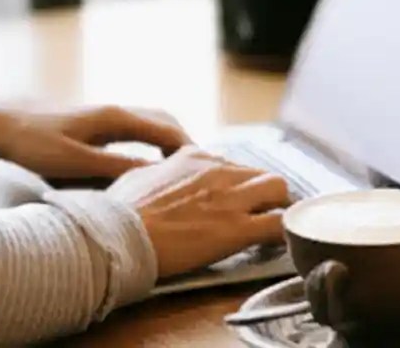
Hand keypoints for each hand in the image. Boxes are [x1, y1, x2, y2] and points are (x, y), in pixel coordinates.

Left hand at [0, 103, 189, 179]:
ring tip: (183, 168)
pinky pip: (139, 129)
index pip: (169, 133)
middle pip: (167, 123)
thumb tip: (152, 176)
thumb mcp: (73, 162)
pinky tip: (151, 162)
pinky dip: (155, 142)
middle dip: (187, 145)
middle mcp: (118, 112)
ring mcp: (108, 115)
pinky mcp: (99, 123)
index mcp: (117, 118)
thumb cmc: (32, 142)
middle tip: (202, 170)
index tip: (207, 172)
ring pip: (154, 124)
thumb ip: (115, 168)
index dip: (191, 152)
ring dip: (172, 143)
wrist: (0, 122)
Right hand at [108, 146, 289, 277]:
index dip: (236, 184)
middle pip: (261, 174)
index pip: (232, 164)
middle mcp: (219, 171)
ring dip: (278, 206)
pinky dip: (282, 231)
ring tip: (271, 224)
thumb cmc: (117, 212)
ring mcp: (231, 199)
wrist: (117, 237)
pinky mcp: (237, 228)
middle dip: (263, 193)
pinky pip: (277, 224)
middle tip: (257, 213)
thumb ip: (159, 173)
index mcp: (195, 157)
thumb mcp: (138, 177)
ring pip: (278, 189)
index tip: (231, 199)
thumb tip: (158, 176)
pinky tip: (278, 241)